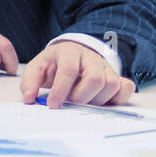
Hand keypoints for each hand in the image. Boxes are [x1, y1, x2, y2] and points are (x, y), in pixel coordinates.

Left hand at [20, 42, 135, 107]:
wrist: (71, 54)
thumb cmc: (54, 63)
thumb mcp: (37, 68)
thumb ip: (30, 82)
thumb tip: (29, 98)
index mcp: (69, 51)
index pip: (69, 70)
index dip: (61, 89)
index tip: (53, 105)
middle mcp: (91, 57)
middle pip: (95, 78)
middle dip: (81, 97)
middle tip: (70, 104)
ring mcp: (107, 66)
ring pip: (111, 85)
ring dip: (97, 100)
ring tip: (82, 102)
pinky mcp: (117, 76)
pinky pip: (126, 88)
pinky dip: (117, 99)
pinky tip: (101, 102)